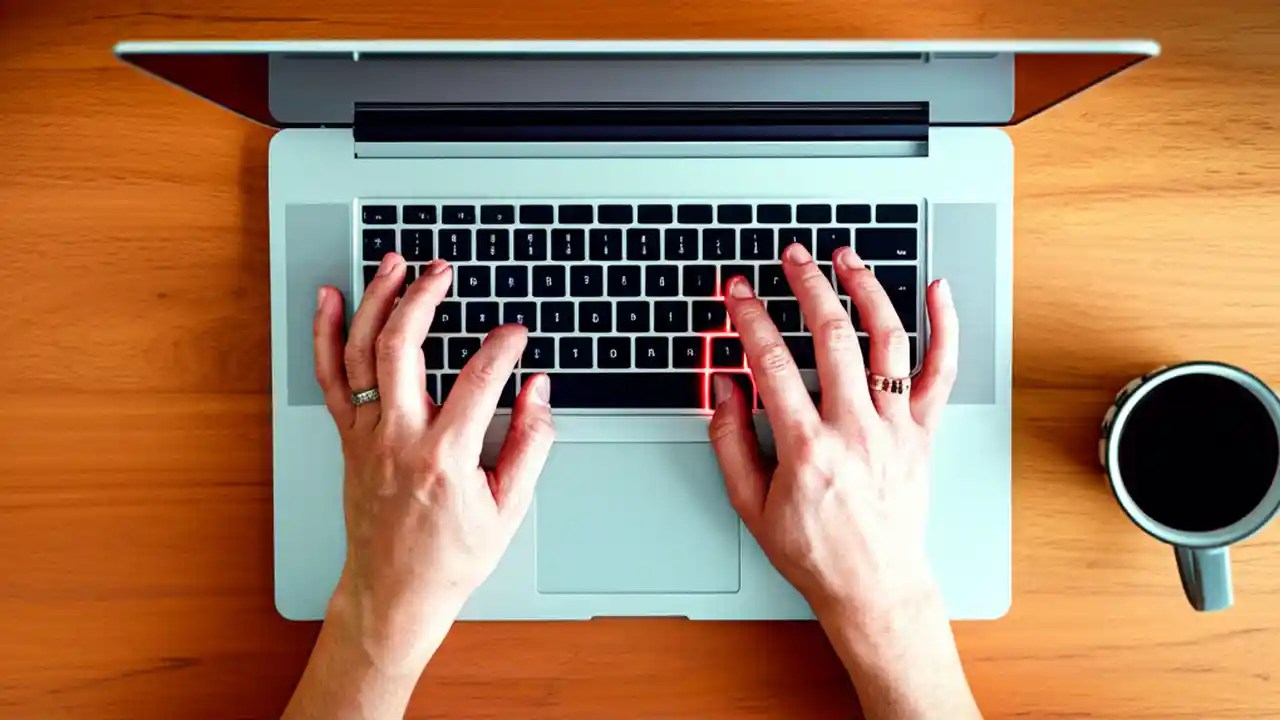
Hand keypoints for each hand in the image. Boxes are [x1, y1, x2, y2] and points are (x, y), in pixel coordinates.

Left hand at [312, 253, 552, 672]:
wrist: (393, 593)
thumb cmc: (451, 556)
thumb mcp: (510, 508)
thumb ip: (531, 443)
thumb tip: (540, 390)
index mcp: (444, 457)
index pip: (479, 380)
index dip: (503, 347)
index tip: (516, 332)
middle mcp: (398, 439)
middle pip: (402, 347)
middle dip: (424, 297)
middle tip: (443, 271)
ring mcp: (366, 436)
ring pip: (360, 352)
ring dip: (375, 301)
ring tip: (395, 264)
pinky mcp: (348, 438)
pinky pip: (331, 377)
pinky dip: (326, 334)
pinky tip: (330, 300)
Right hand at [710, 244, 978, 718]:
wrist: (874, 587)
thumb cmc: (814, 551)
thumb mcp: (751, 504)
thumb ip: (729, 441)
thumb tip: (723, 386)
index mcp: (808, 450)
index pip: (772, 365)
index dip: (750, 320)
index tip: (738, 293)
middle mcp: (856, 432)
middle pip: (833, 338)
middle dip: (808, 286)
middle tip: (792, 257)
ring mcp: (896, 429)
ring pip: (887, 342)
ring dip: (867, 290)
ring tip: (847, 259)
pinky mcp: (923, 433)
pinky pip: (940, 372)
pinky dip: (945, 327)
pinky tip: (937, 290)